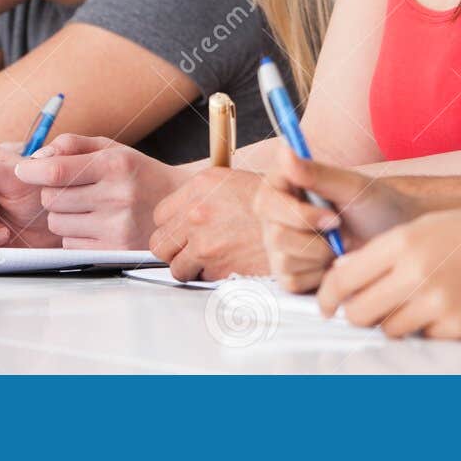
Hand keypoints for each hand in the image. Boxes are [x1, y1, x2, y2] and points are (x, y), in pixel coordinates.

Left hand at [13, 134, 189, 249]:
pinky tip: (96, 225)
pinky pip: (70, 245)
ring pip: (57, 224)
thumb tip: (36, 158)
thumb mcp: (111, 148)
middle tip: (71, 189)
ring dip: (62, 216)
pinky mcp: (116, 251)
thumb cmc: (136, 173)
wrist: (176, 204)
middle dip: (52, 192)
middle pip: (52, 199)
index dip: (32, 171)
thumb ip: (71, 145)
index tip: (22, 171)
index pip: (57, 171)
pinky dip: (74, 235)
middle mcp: (118, 196)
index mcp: (115, 165)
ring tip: (87, 207)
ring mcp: (118, 227)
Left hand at [150, 168, 266, 280]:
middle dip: (173, 249)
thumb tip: (187, 207)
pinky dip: (211, 277)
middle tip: (188, 250)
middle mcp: (196, 214)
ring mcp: (205, 243)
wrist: (301, 224)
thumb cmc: (274, 202)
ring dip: (189, 267)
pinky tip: (227, 266)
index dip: (171, 226)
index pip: (160, 215)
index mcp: (199, 187)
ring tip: (208, 261)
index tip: (180, 231)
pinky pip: (201, 279)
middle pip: (160, 243)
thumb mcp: (233, 182)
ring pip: (176, 267)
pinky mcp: (218, 268)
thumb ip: (203, 195)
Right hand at [254, 145, 415, 292]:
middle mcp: (276, 216)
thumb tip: (284, 149)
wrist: (397, 244)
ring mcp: (280, 246)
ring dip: (319, 257)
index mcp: (284, 187)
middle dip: (315, 240)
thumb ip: (316, 172)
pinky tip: (333, 265)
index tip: (334, 218)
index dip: (298, 214)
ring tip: (340, 247)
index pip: (266, 202)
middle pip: (274, 235)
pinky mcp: (289, 274)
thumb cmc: (379, 208)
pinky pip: (291, 282)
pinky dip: (318, 277)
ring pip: (283, 261)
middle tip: (341, 232)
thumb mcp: (352, 188)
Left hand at [314, 205, 460, 338]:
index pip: (342, 278)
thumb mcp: (426, 228)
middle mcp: (416, 273)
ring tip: (413, 304)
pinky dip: (426, 330)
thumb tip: (347, 277)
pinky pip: (424, 339)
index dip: (328, 296)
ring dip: (391, 322)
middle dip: (354, 314)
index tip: (326, 304)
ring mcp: (438, 304)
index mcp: (403, 241)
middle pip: (358, 312)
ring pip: (388, 329)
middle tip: (362, 310)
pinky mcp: (459, 328)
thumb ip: (386, 252)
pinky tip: (443, 309)